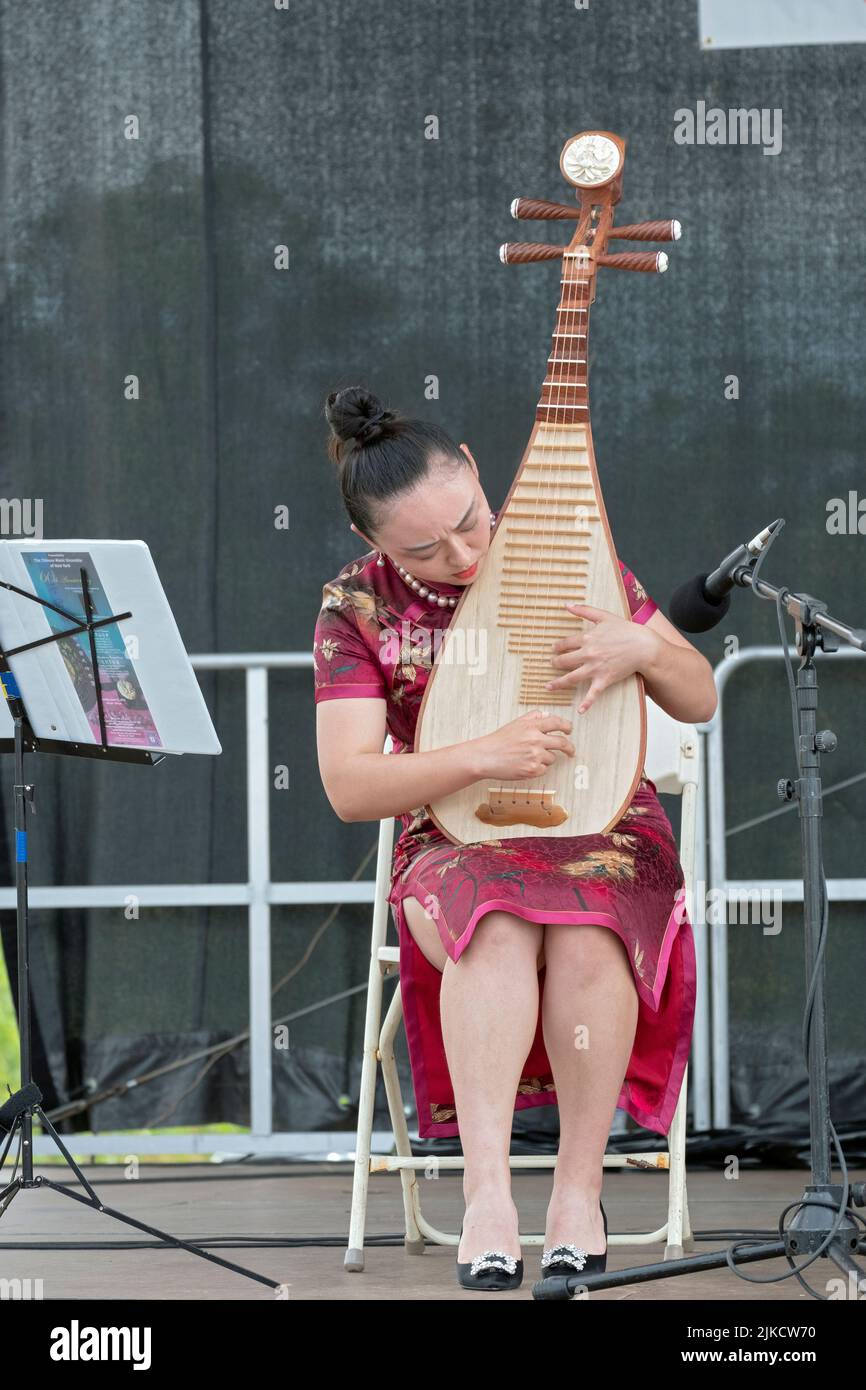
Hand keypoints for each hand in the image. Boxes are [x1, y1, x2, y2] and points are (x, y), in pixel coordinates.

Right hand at [471, 710, 574, 781]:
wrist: (485, 757)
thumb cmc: (498, 741)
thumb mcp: (516, 723)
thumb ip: (533, 717)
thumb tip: (547, 715)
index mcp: (532, 726)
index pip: (557, 723)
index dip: (567, 726)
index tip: (569, 730)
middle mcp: (535, 740)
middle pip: (562, 743)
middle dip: (569, 748)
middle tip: (570, 751)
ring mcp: (535, 755)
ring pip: (552, 758)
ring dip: (545, 759)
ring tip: (529, 757)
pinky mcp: (532, 769)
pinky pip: (544, 770)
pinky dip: (537, 769)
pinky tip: (525, 764)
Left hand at [545, 601, 659, 714]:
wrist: (644, 646)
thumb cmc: (626, 630)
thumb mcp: (604, 616)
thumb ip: (584, 610)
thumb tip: (567, 604)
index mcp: (587, 637)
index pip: (564, 643)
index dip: (557, 647)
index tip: (554, 649)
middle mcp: (588, 653)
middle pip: (563, 661)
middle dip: (555, 663)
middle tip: (552, 664)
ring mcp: (595, 668)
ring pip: (571, 678)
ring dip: (558, 683)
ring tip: (548, 687)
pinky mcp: (605, 679)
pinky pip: (593, 694)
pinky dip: (587, 703)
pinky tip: (580, 711)